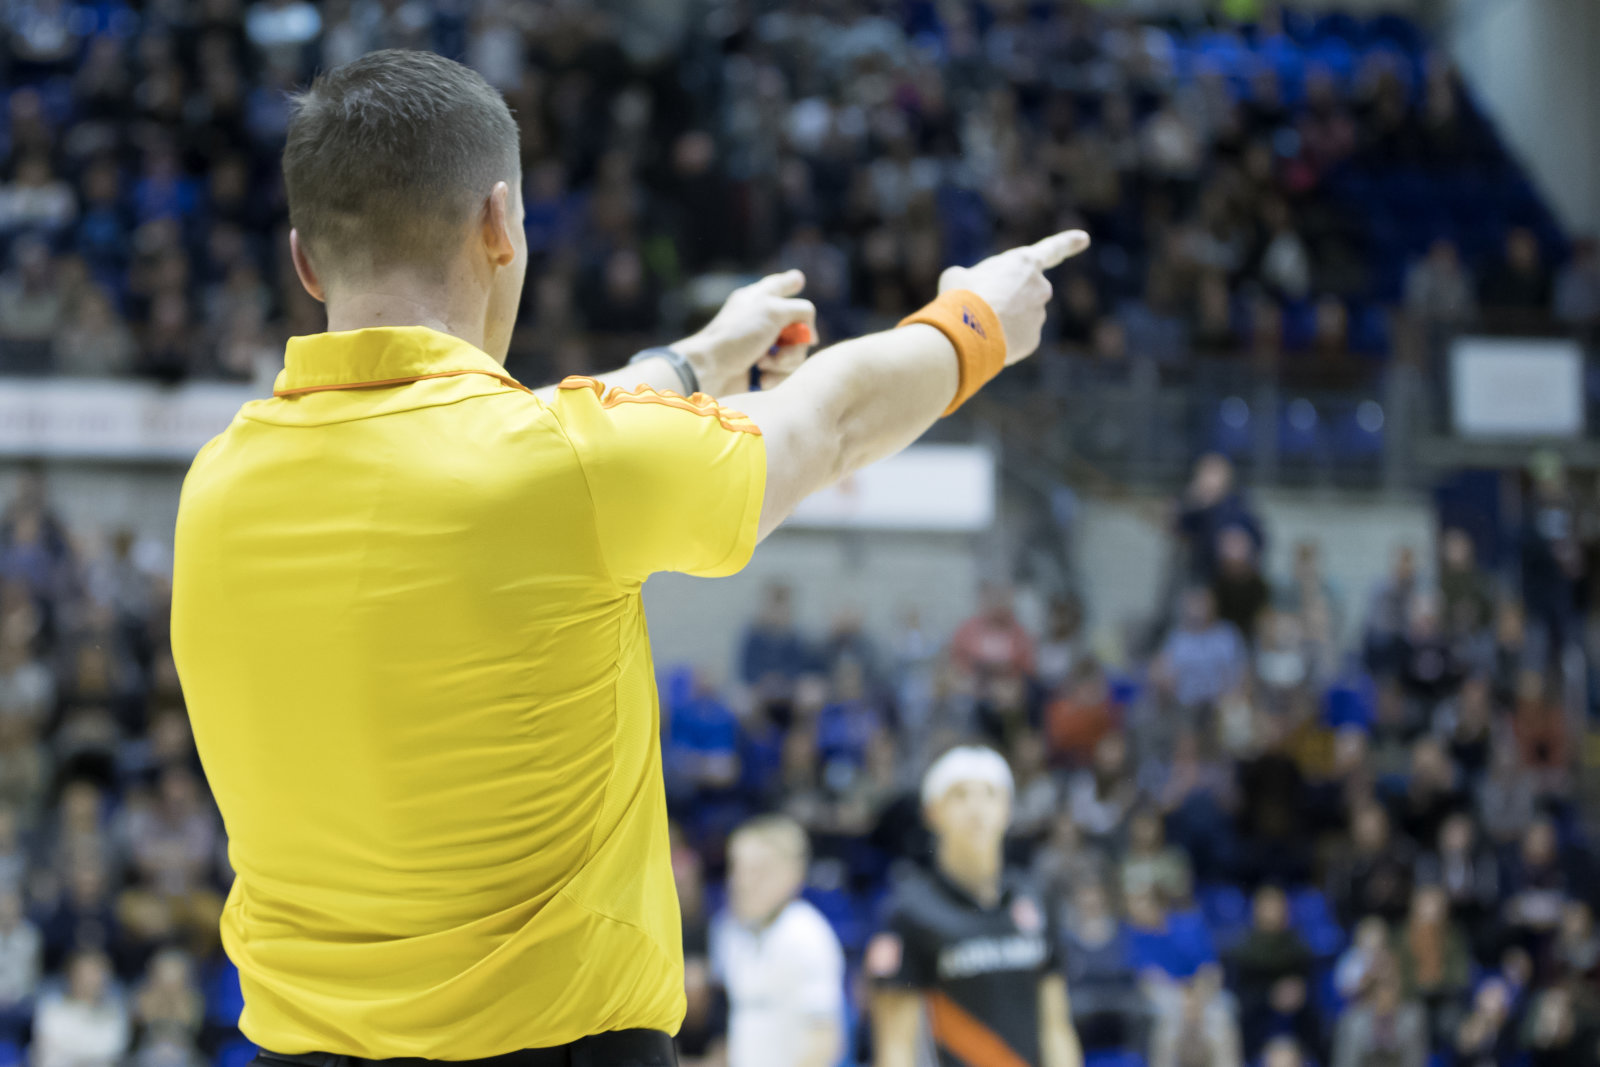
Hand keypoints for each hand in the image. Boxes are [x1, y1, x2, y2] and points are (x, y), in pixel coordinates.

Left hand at [669, 270, 817, 395]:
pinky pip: (784, 373)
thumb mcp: (773, 310)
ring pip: (795, 353)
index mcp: (760, 298)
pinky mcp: (762, 369)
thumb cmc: (737, 336)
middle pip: (798, 328)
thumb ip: (801, 310)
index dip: (791, 283)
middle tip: (780, 348)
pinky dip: (776, 377)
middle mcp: (762, 320)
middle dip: (795, 342)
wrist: (711, 371)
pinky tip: (761, 379)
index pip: (780, 285)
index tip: (798, 280)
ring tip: (763, 365)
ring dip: (784, 362)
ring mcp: (762, 345)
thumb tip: (809, 334)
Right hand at [936, 230, 1089, 364]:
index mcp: (1024, 263)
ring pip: (1019, 317)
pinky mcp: (1034, 338)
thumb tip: (975, 293)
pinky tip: (988, 339)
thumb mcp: (958, 275)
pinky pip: (1018, 338)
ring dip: (1002, 320)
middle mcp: (1040, 287)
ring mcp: (1039, 314)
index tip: (1084, 238)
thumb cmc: (961, 296)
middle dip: (1006, 300)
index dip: (1068, 242)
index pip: (1052, 249)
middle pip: (1023, 292)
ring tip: (980, 324)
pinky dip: (1004, 339)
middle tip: (980, 306)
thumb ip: (974, 278)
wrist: (968, 331)